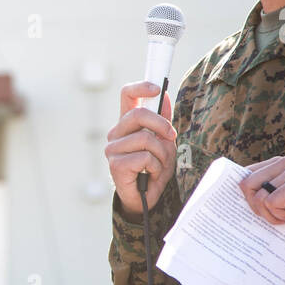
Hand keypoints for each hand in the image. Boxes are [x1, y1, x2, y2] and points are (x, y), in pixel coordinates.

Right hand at [105, 81, 177, 218]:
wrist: (145, 197)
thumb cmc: (152, 168)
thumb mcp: (163, 142)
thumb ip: (162, 121)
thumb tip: (164, 96)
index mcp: (127, 123)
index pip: (127, 95)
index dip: (141, 87)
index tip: (157, 88)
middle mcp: (116, 133)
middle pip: (139, 115)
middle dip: (161, 125)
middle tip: (171, 136)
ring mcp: (113, 149)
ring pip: (145, 139)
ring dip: (161, 154)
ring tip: (159, 165)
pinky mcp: (116, 164)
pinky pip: (144, 158)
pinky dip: (155, 167)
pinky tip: (150, 174)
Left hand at [239, 156, 284, 241]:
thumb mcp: (273, 196)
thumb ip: (256, 189)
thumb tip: (226, 192)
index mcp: (274, 163)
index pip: (244, 175)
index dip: (247, 195)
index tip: (261, 206)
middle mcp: (283, 162)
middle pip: (246, 185)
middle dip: (257, 206)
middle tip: (275, 211)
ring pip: (259, 197)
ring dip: (271, 213)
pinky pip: (271, 203)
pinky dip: (280, 215)